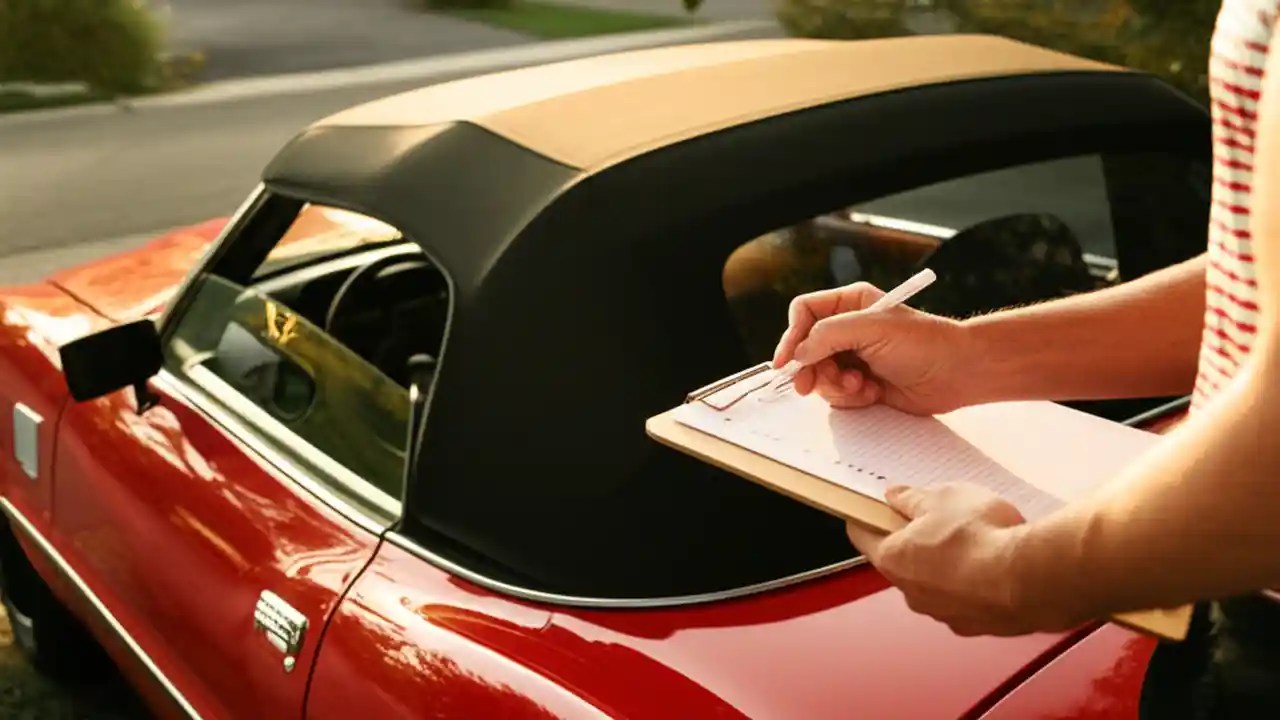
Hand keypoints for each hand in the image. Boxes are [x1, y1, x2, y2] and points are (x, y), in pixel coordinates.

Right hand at [772, 282, 974, 414]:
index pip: (804, 313)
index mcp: (849, 304)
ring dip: (835, 386)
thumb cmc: (923, 343)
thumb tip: (798, 355)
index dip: (791, 336)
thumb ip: (828, 335)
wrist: (958, 373)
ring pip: (819, 375)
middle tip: (809, 386)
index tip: (787, 362)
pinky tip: (873, 393)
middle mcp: (847, 329)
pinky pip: (836, 395)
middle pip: (805, 349)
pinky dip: (851, 398)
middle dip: (811, 369)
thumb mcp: (872, 328)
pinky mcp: (861, 383)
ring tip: (860, 385)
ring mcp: (853, 357)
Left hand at [846, 484, 1081, 636]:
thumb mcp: (943, 498)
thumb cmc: (981, 538)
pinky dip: (975, 584)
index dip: (866, 517)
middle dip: (915, 540)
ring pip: (935, 583)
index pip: (862, 536)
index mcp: (893, 559)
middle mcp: (911, 593)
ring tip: (976, 539)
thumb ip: (914, 498)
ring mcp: (943, 613)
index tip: (873, 506)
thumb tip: (897, 496)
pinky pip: (967, 599)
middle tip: (937, 517)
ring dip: (947, 565)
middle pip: (901, 561)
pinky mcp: (975, 624)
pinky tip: (995, 564)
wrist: (1030, 580)